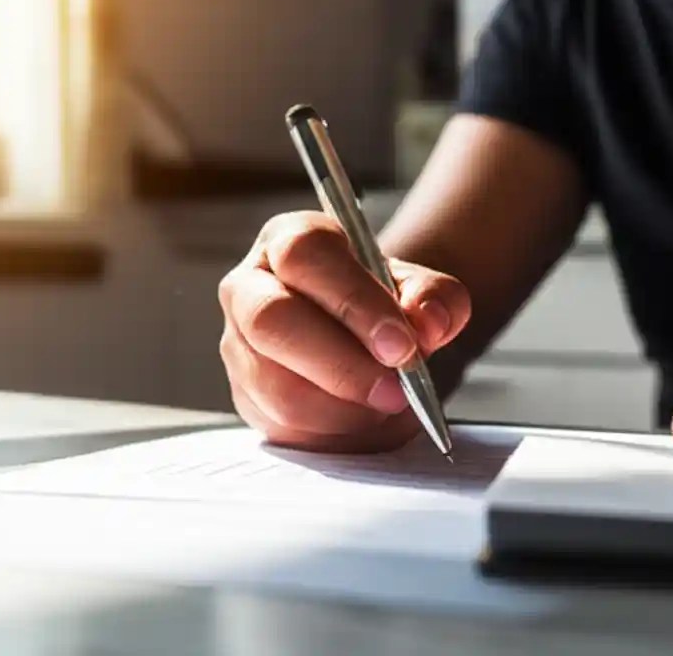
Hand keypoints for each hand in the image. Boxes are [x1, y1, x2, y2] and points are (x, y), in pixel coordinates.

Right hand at [218, 211, 471, 452]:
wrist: (361, 344)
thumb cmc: (379, 308)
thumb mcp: (417, 292)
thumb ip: (434, 299)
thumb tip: (427, 323)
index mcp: (289, 241)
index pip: (305, 256)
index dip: (353, 301)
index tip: (400, 344)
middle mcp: (249, 287)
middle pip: (272, 320)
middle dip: (341, 364)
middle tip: (396, 389)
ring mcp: (237, 343)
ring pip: (277, 385)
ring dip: (343, 407)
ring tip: (384, 403)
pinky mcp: (243, 394)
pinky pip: (282, 424)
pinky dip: (331, 431)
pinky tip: (359, 416)